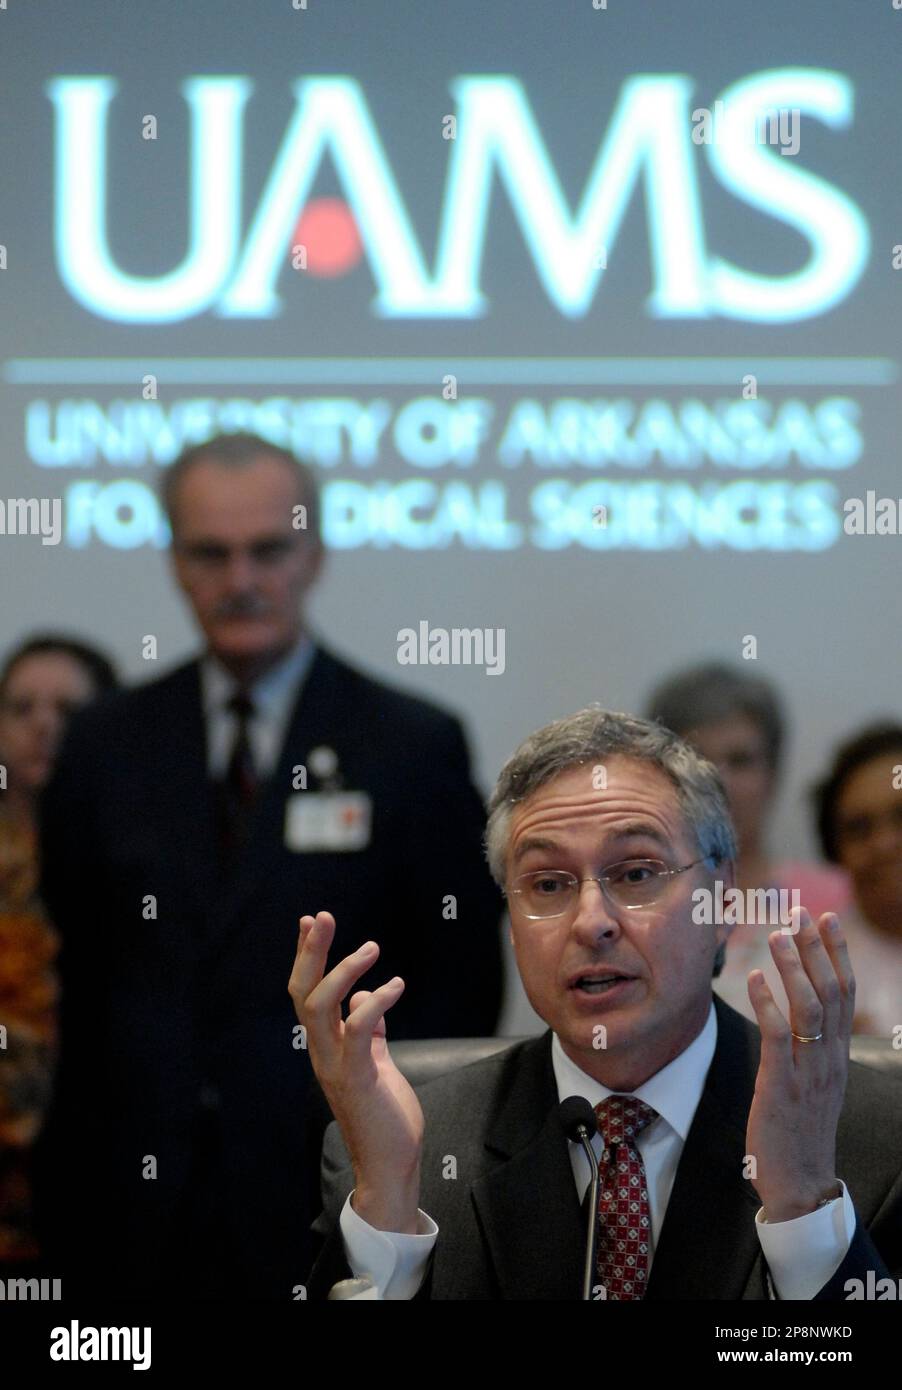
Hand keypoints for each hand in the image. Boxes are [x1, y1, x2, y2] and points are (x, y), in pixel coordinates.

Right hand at [288, 911, 424, 1231]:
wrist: (389, 1165)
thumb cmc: (384, 1115)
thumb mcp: (375, 1062)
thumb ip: (368, 1031)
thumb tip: (365, 998)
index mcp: (325, 1046)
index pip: (306, 992)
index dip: (306, 957)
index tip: (310, 922)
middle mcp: (322, 1052)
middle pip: (303, 992)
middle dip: (310, 952)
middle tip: (321, 916)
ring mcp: (336, 1065)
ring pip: (320, 1007)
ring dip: (342, 971)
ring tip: (370, 946)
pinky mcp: (358, 1078)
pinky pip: (358, 1032)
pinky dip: (375, 1003)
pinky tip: (395, 985)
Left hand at [745, 908, 853, 1220]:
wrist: (801, 1181)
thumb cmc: (801, 1128)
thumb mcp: (816, 1081)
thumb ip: (814, 1046)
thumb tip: (804, 1009)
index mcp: (838, 1054)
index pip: (844, 993)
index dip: (836, 953)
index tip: (826, 918)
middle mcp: (829, 1057)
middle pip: (831, 991)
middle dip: (817, 948)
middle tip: (801, 912)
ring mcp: (808, 1071)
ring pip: (809, 1007)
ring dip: (794, 967)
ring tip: (779, 934)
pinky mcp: (782, 1085)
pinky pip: (780, 1037)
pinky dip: (769, 1003)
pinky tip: (756, 978)